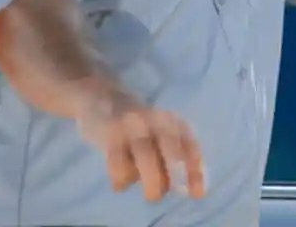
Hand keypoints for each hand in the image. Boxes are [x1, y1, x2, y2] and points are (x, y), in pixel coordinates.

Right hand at [74, 84, 205, 201]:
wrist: (98, 99)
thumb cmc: (136, 130)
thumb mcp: (159, 137)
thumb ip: (172, 160)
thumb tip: (186, 190)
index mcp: (172, 121)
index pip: (189, 146)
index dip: (195, 170)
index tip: (197, 195)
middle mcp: (155, 119)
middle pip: (170, 145)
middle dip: (175, 172)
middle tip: (176, 192)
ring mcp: (131, 124)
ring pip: (145, 153)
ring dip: (152, 180)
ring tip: (151, 196)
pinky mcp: (108, 132)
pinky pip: (117, 160)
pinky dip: (121, 179)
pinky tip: (120, 186)